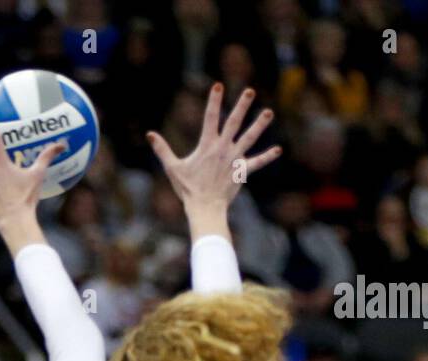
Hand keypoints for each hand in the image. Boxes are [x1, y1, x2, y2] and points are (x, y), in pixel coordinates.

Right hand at [146, 84, 280, 236]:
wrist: (204, 207)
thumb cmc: (187, 188)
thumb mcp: (172, 167)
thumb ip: (162, 150)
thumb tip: (149, 135)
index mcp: (207, 145)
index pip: (210, 118)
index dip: (214, 101)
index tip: (218, 86)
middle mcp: (223, 149)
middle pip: (234, 123)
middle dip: (242, 106)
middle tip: (250, 91)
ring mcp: (234, 159)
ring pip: (249, 138)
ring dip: (259, 125)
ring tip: (268, 112)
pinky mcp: (242, 171)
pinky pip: (256, 163)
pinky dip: (267, 157)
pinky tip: (278, 150)